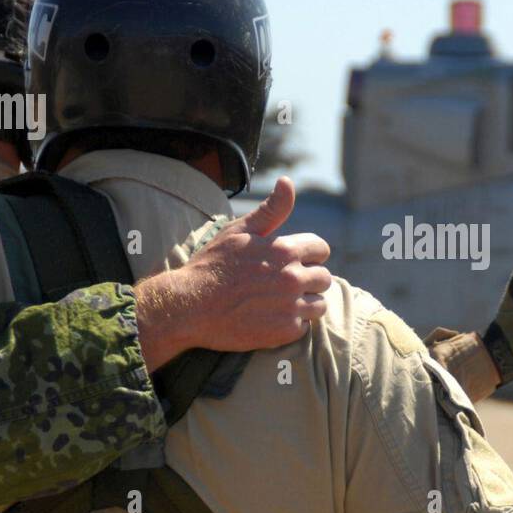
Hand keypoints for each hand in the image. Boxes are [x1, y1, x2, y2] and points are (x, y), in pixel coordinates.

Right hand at [135, 176, 331, 368]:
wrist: (189, 306)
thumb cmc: (212, 265)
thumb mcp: (239, 231)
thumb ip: (271, 210)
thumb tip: (288, 181)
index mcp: (285, 250)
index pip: (321, 250)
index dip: (309, 255)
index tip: (294, 262)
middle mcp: (292, 277)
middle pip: (324, 278)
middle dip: (308, 279)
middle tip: (284, 284)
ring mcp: (290, 305)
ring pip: (320, 304)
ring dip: (306, 303)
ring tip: (281, 302)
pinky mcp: (284, 331)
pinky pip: (305, 326)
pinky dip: (293, 324)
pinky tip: (272, 318)